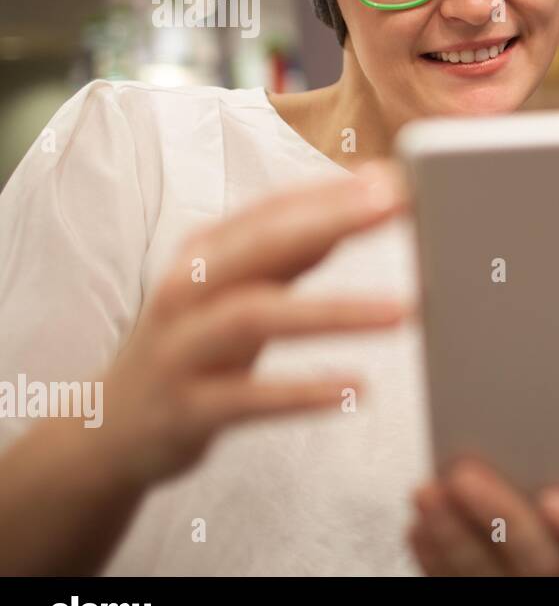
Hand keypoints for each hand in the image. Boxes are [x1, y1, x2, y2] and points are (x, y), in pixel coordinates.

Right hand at [96, 161, 410, 487]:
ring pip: (256, 316)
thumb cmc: (193, 343)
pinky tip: (356, 387)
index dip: (333, 191)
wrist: (107, 427)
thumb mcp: (236, 288)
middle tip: (399, 206)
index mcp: (205, 253)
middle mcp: (187, 290)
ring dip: (335, 310)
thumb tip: (361, 205)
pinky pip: (249, 398)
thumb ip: (292, 251)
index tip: (396, 178)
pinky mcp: (187, 409)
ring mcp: (182, 349)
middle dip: (332, 220)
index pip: (272, 210)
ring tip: (404, 310)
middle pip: (263, 244)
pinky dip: (303, 392)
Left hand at [408, 459, 558, 575]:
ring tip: (428, 492)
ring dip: (454, 533)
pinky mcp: (494, 589)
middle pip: (545, 561)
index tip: (556, 500)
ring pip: (493, 576)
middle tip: (464, 476)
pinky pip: (460, 585)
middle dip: (500, 516)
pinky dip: (438, 556)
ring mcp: (535, 589)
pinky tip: (422, 523)